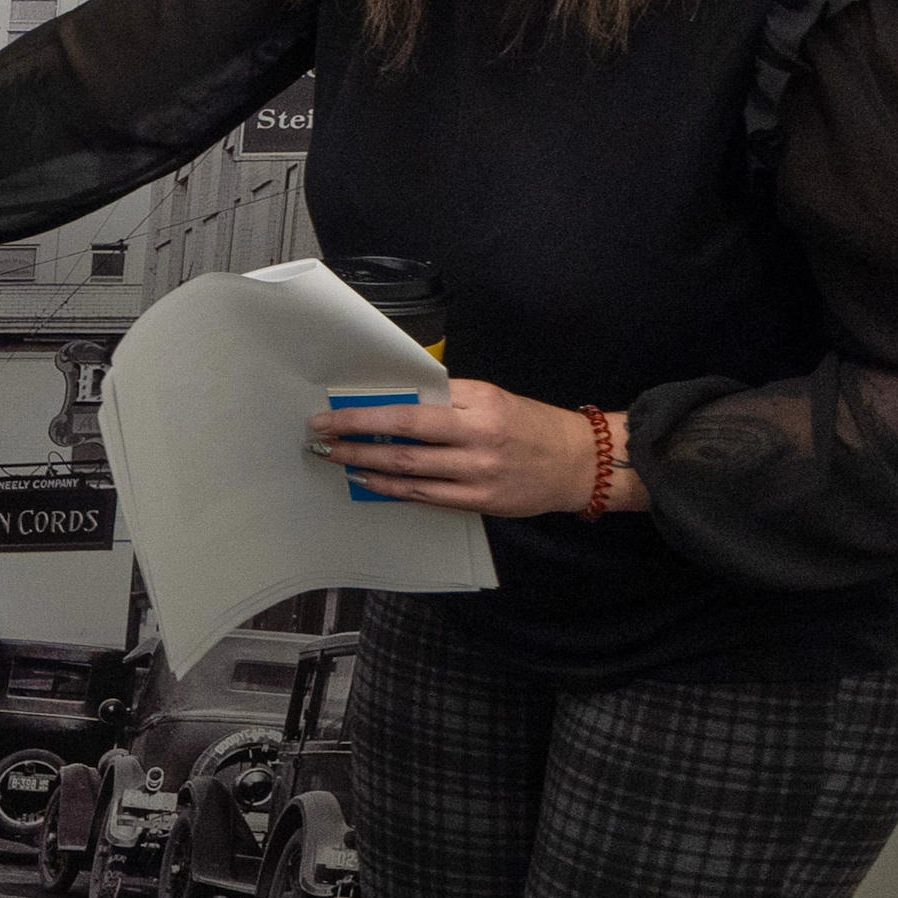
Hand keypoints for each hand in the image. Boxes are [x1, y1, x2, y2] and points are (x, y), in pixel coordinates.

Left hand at [312, 381, 640, 517]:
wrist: (578, 462)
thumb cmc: (528, 424)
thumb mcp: (490, 397)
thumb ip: (446, 398)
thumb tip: (393, 400)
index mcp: (478, 403)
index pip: (411, 405)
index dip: (366, 412)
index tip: (332, 414)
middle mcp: (478, 437)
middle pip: (404, 437)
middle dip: (355, 438)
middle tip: (319, 437)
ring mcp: (478, 473)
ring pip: (409, 471)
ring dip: (365, 465)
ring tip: (335, 459)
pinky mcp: (480, 501)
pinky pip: (425, 496)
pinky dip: (392, 488)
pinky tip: (368, 480)